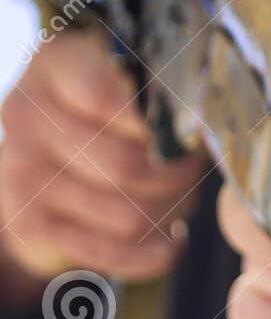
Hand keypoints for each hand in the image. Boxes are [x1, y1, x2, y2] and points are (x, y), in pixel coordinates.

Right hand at [0, 29, 204, 298]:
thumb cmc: (103, 118)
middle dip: (177, 178)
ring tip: (181, 202)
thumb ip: (157, 92)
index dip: (160, 123)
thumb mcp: (126, 83)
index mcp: (57, 64)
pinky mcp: (32, 224)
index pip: (110, 96)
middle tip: (193, 174)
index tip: (187, 132)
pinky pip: (112, 253)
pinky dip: (154, 253)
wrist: (44, 170)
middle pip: (128, 166)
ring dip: (170, 214)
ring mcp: (23, 172)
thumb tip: (198, 126)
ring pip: (128, 215)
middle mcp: (28, 114)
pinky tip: (171, 240)